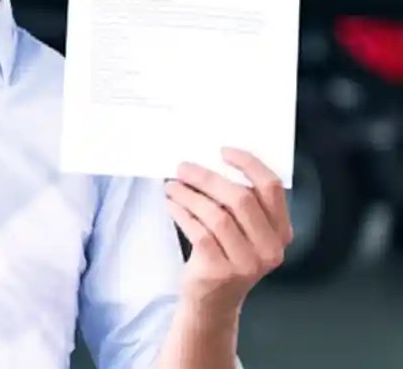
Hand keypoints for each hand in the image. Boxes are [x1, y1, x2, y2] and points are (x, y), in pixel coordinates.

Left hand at [164, 147, 293, 313]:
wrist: (213, 301)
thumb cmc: (225, 256)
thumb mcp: (244, 233)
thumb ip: (239, 204)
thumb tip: (209, 162)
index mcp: (281, 232)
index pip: (272, 189)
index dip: (249, 164)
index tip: (223, 151)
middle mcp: (270, 248)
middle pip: (240, 199)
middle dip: (207, 178)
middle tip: (183, 167)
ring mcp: (246, 262)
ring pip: (216, 214)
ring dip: (189, 194)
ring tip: (172, 186)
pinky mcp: (220, 271)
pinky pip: (198, 231)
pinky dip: (182, 213)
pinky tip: (171, 205)